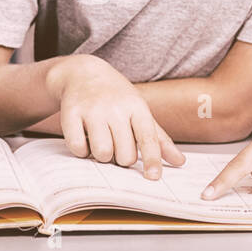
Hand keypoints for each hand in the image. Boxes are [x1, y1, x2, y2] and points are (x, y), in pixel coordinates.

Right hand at [47, 55, 184, 178]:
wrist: (83, 73)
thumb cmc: (116, 97)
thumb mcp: (139, 111)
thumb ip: (158, 139)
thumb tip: (180, 162)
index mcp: (137, 107)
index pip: (148, 138)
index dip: (152, 160)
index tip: (153, 177)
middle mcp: (116, 108)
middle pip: (124, 154)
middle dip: (122, 158)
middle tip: (117, 146)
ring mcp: (92, 110)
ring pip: (102, 153)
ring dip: (101, 156)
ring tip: (101, 143)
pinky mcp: (71, 113)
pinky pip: (78, 147)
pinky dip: (81, 151)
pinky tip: (84, 139)